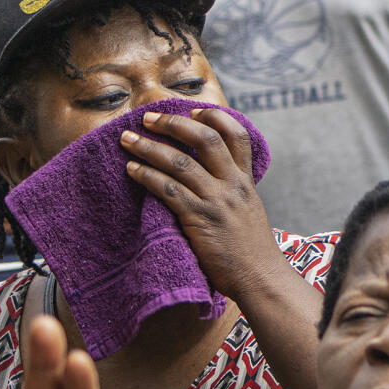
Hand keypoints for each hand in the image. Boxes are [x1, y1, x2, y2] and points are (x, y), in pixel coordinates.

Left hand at [119, 108, 276, 299]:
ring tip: (127, 140)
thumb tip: (208, 176)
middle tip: (149, 118)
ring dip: (149, 147)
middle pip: (205, 139)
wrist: (260, 277)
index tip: (192, 111)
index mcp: (246, 180)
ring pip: (179, 163)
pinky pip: (167, 190)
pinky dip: (147, 176)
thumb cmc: (250, 249)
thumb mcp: (249, 210)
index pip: (236, 135)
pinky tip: (131, 170)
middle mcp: (233, 185)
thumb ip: (232, 190)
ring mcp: (216, 201)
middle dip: (173, 124)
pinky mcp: (199, 220)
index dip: (214, 117)